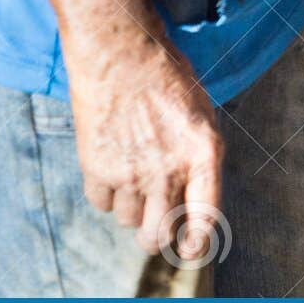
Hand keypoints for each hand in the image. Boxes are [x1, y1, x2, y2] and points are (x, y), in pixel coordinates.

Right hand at [66, 14, 223, 258]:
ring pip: (127, 221)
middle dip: (155, 235)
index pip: (205, 217)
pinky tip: (111, 165)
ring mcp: (131, 172)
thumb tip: (191, 199)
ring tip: (132, 173)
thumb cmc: (166, 77)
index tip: (189, 251)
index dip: (197, 242)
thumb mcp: (200, 114)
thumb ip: (199, 158)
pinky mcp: (97, 168)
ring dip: (130, 207)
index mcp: (205, 153)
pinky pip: (101, 204)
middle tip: (153, 224)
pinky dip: (105, 193)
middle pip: (157, 235)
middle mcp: (169, 169)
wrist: (119, 51)